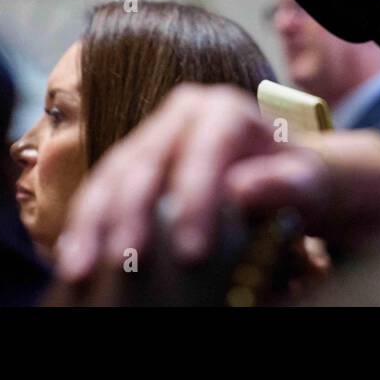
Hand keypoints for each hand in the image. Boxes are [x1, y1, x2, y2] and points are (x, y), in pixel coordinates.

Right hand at [55, 84, 379, 284]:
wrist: (281, 178)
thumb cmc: (297, 181)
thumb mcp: (306, 182)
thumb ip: (284, 182)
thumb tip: (242, 190)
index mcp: (223, 110)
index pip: (203, 152)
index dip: (193, 201)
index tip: (192, 253)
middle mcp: (179, 113)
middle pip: (146, 161)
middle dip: (131, 216)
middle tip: (127, 264)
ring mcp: (151, 137)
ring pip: (111, 175)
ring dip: (91, 223)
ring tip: (79, 269)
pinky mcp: (130, 166)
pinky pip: (98, 193)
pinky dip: (83, 227)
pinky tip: (73, 261)